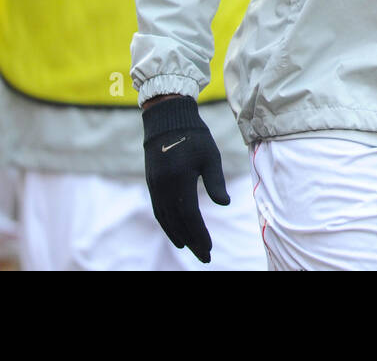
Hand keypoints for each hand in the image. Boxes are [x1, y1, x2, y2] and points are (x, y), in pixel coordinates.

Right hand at [142, 95, 229, 262]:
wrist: (167, 120)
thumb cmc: (194, 136)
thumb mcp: (210, 156)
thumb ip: (216, 181)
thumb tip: (225, 204)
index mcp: (179, 179)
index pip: (189, 215)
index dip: (199, 234)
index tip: (209, 249)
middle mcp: (163, 186)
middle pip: (177, 222)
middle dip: (192, 241)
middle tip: (204, 256)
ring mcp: (155, 186)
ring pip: (166, 218)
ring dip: (179, 235)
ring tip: (191, 248)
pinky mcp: (152, 183)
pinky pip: (159, 210)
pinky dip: (168, 225)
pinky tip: (177, 233)